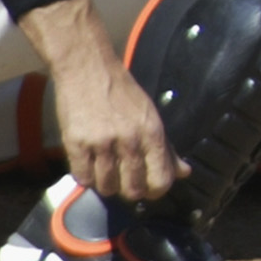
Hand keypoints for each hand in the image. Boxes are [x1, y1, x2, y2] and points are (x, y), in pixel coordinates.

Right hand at [28, 0, 182, 199]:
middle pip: (133, 189)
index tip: (150, 188)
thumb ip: (167, 147)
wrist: (88, 69)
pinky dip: (86, 177)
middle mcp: (129, 140)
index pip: (161, 179)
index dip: (157, 190)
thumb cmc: (122, 92)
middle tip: (125, 181)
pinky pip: (82, 178)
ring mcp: (101, 144)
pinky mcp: (75, 145)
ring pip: (107, 187)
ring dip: (107, 184)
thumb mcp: (150, 115)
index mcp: (152, 132)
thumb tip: (184, 172)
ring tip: (106, 170)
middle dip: (130, 191)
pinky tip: (90, 165)